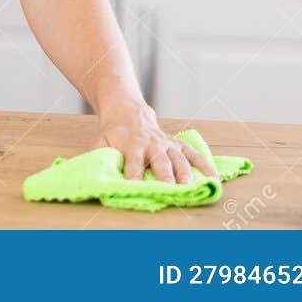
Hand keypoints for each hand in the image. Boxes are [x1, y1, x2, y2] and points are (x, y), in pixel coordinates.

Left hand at [95, 100, 217, 183]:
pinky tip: (213, 176)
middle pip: (160, 161)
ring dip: (184, 172)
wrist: (127, 111)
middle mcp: (152, 144)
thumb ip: (96, 156)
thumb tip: (89, 171)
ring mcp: (167, 143)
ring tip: (189, 186)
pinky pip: (193, 153)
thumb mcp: (100, 141)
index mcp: (132, 144)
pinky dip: (204, 163)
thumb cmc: (114, 133)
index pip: (133, 162)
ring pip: (178, 158)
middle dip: (164, 175)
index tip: (135, 186)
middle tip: (169, 189)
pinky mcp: (178, 144)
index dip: (133, 174)